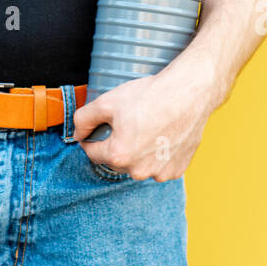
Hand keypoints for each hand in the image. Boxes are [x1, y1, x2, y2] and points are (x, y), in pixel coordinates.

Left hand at [74, 47, 218, 181]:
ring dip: (137, 152)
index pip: (92, 152)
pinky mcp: (177, 170)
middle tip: (128, 123)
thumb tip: (77, 133)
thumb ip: (84, 119)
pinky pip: (159, 165)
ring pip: (138, 164)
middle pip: (116, 160)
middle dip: (117, 144)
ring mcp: (160, 172)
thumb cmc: (151, 96)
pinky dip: (157, 155)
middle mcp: (139, 171)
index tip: (99, 129)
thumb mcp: (107, 101)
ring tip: (147, 128)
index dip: (92, 138)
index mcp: (119, 155)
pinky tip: (161, 135)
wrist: (188, 93)